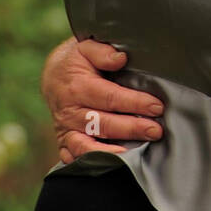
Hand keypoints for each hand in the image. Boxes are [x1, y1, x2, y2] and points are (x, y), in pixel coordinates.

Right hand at [41, 37, 165, 163]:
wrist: (53, 76)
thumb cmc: (77, 60)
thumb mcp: (86, 46)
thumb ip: (102, 51)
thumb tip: (120, 58)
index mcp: (78, 86)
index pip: (111, 97)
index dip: (135, 102)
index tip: (156, 106)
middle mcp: (71, 111)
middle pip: (103, 124)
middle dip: (132, 128)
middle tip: (156, 130)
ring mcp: (66, 129)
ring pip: (86, 145)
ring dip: (111, 151)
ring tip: (134, 154)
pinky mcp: (64, 141)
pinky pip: (73, 157)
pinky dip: (88, 163)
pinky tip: (109, 165)